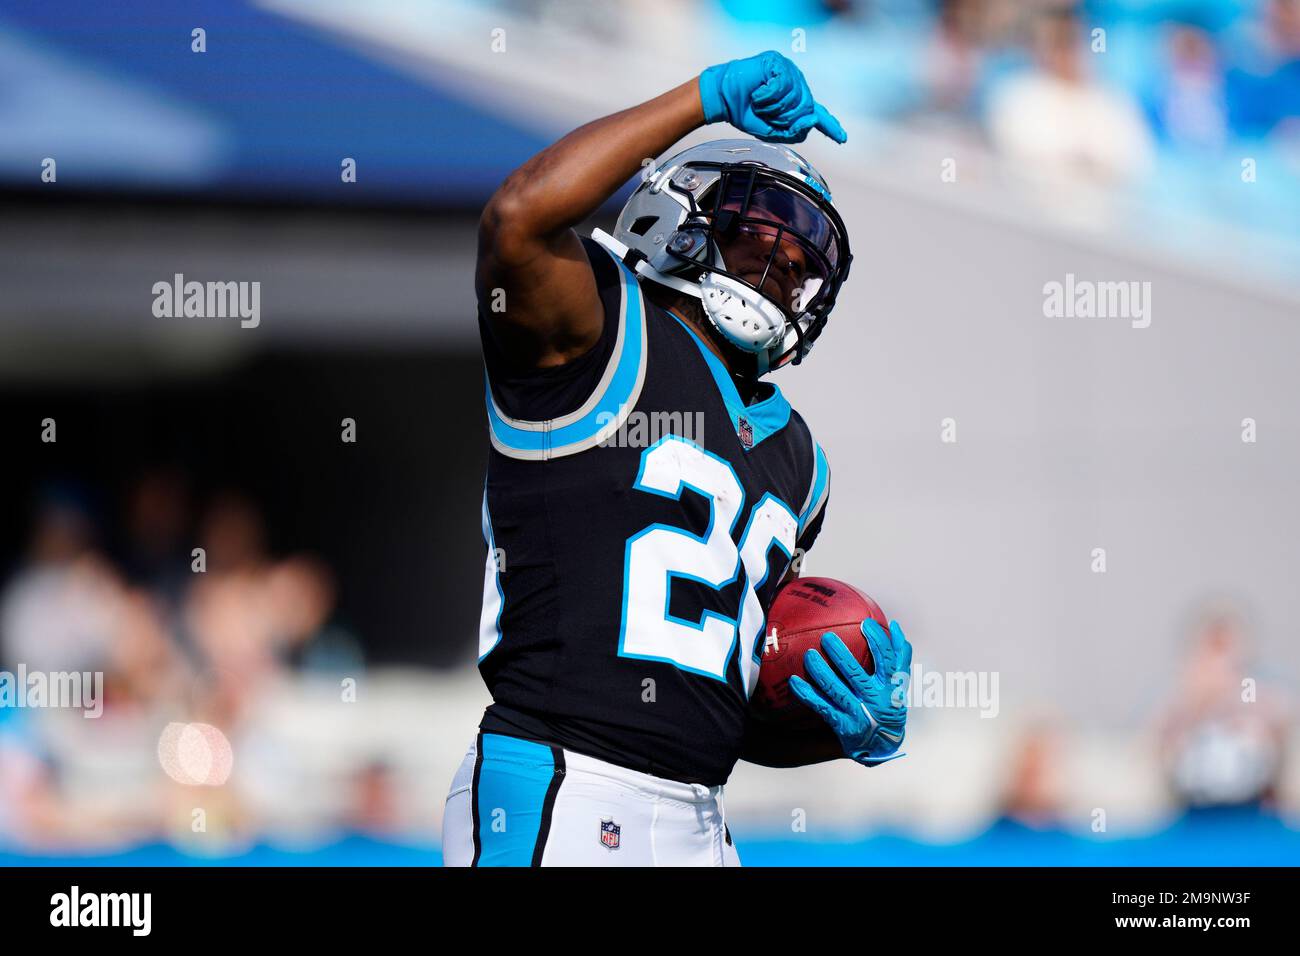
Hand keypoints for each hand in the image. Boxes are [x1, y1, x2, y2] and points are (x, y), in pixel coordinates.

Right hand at [698, 50, 846, 143]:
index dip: (829, 126)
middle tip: (766, 114)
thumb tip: (811, 120)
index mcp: (795, 102)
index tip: (842, 138)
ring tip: (760, 102)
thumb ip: (792, 131)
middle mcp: (796, 85)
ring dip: (773, 106)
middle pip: (805, 108)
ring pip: (794, 97)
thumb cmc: (745, 112)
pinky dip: (767, 95)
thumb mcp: (770, 130)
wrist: (724, 99)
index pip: (816, 114)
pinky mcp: (778, 63)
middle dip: (784, 117)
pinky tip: (758, 93)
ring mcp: (788, 71)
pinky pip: (782, 85)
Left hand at [788, 619, 911, 765]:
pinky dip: (807, 694)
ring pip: (836, 690)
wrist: (882, 747)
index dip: (878, 641)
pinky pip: (822, 707)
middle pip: (855, 674)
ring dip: (820, 671)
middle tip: (826, 637)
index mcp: (892, 688)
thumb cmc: (889, 705)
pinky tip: (794, 681)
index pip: (888, 661)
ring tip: (809, 655)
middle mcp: (876, 701)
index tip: (866, 623)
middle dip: (840, 655)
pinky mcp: (844, 726)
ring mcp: (859, 715)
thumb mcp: (899, 685)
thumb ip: (899, 657)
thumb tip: (893, 625)